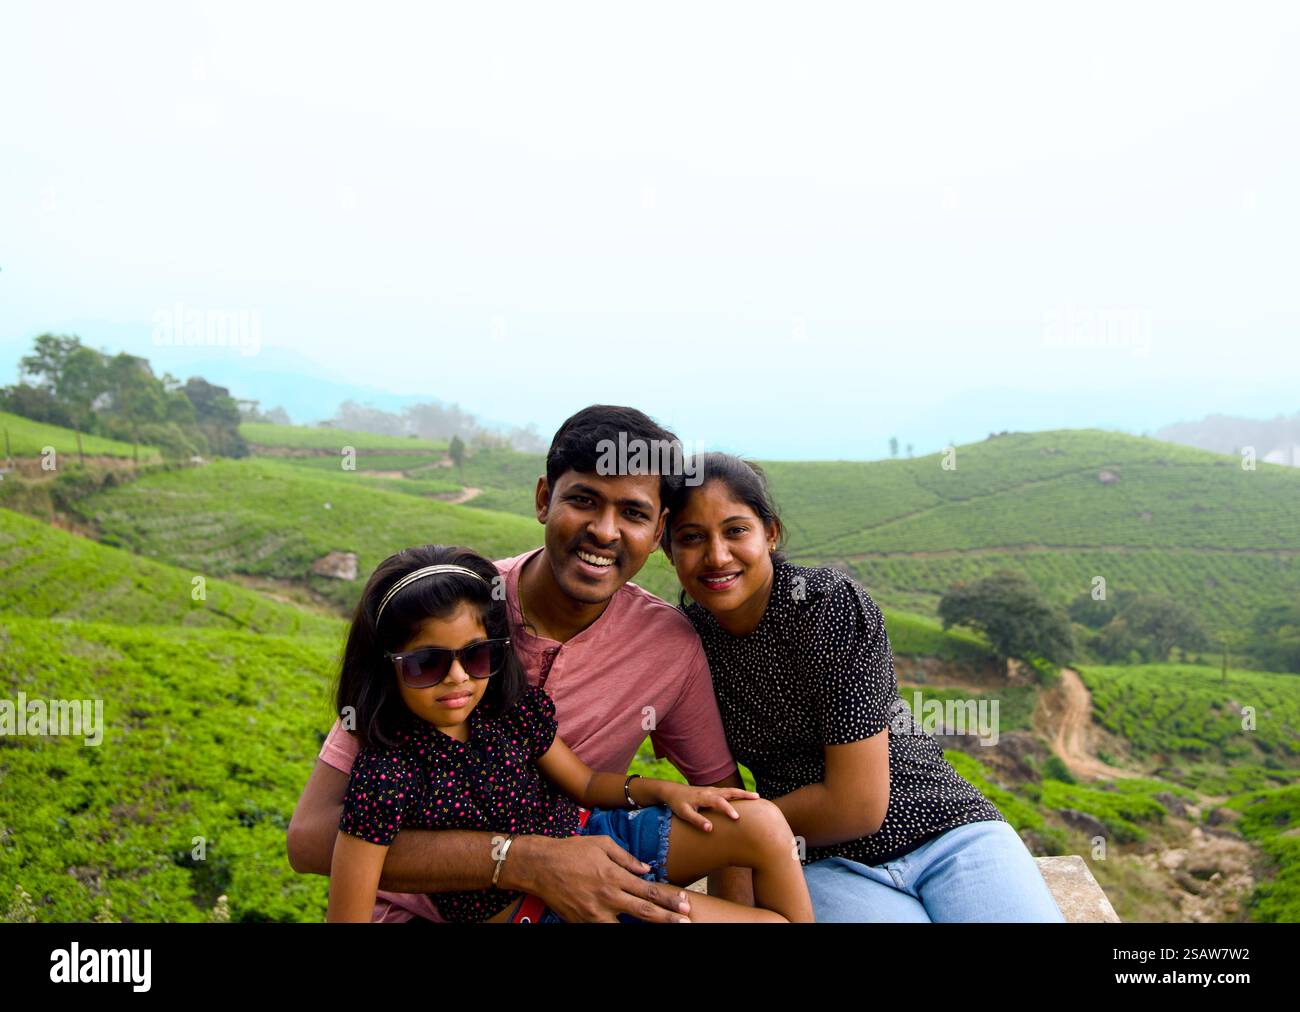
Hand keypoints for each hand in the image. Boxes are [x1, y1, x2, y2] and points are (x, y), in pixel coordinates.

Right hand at [501, 834, 696, 922]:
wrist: (540, 866)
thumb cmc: (571, 851)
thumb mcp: (602, 844)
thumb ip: (626, 858)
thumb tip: (646, 870)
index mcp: (614, 876)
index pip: (648, 891)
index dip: (669, 899)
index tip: (685, 904)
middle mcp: (607, 897)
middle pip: (644, 913)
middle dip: (667, 919)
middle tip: (686, 923)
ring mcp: (594, 914)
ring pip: (626, 928)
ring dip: (646, 929)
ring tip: (664, 930)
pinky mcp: (583, 923)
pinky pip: (605, 929)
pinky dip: (618, 929)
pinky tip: (631, 930)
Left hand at [651, 782, 760, 832]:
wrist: (672, 791)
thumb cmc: (678, 803)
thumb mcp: (684, 814)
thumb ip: (696, 820)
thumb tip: (710, 829)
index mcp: (704, 797)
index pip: (719, 802)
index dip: (728, 809)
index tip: (737, 818)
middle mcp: (710, 791)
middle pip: (730, 791)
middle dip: (743, 795)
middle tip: (757, 798)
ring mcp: (712, 790)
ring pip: (730, 790)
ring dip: (743, 793)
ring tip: (756, 797)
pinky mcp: (713, 792)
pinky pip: (727, 792)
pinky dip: (737, 793)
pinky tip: (744, 798)